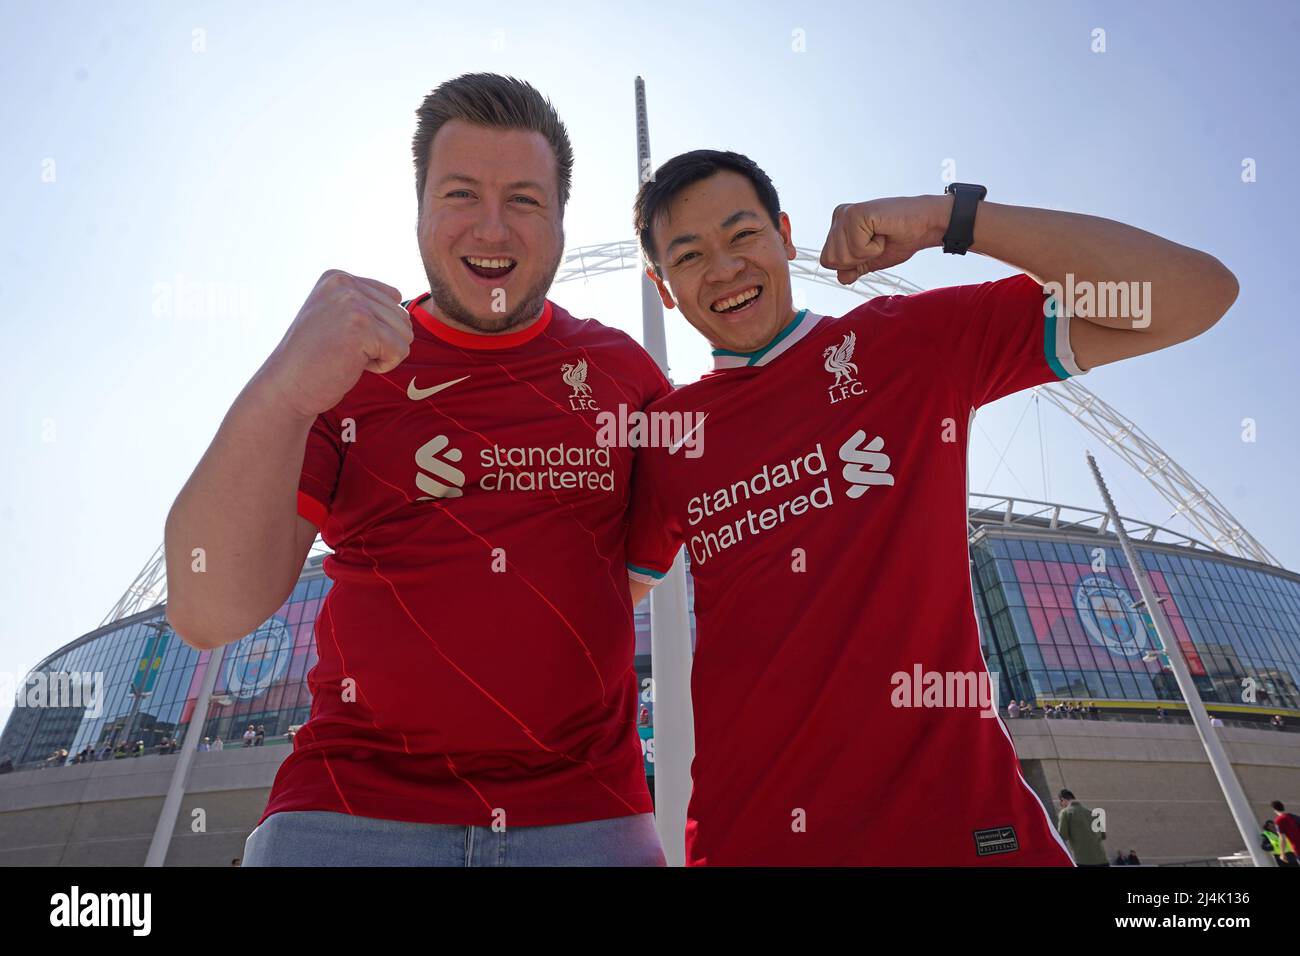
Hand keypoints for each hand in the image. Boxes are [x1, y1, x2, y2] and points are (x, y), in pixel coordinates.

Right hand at [260, 270, 413, 418]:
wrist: (288, 387)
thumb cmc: (315, 359)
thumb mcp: (335, 316)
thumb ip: (364, 302)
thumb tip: (402, 300)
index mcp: (338, 278)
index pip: (393, 298)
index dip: (378, 327)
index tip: (343, 337)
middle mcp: (345, 284)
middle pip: (402, 315)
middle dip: (381, 342)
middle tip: (344, 350)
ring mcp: (352, 303)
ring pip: (404, 333)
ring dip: (382, 353)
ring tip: (348, 355)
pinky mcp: (361, 327)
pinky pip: (400, 350)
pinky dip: (383, 365)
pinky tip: (353, 364)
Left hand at [819, 195, 951, 283]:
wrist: (924, 227)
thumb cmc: (901, 240)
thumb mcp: (872, 260)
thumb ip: (853, 269)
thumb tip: (841, 278)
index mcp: (838, 226)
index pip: (826, 261)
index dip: (851, 264)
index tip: (871, 248)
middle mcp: (838, 216)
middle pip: (830, 260)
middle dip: (857, 260)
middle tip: (877, 242)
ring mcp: (845, 214)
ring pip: (842, 256)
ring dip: (867, 254)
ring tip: (880, 236)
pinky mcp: (855, 213)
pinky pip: (856, 248)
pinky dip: (874, 248)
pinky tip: (883, 232)